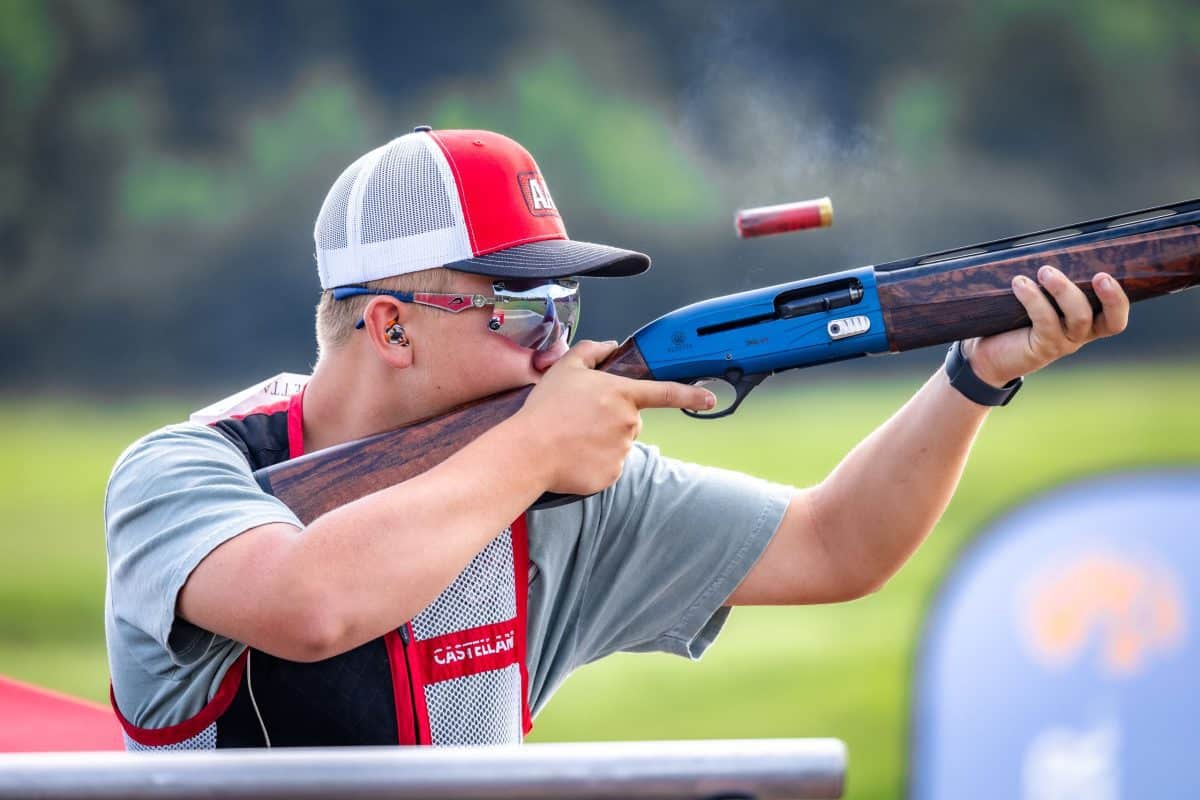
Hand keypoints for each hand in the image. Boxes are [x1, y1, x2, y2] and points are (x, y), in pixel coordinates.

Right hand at [512, 340, 715, 494]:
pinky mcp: (612, 474)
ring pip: (618, 444)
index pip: (664, 393)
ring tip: (572, 438)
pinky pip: (609, 466)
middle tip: (581, 420)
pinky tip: (574, 456)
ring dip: (601, 441)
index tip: (710, 399)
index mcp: (622, 394)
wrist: (529, 451)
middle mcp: (628, 422)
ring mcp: (623, 450)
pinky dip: (594, 463)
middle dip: (611, 420)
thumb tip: (610, 345)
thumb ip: (592, 352)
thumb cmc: (545, 409)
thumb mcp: (565, 369)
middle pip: (630, 421)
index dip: (690, 395)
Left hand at [963, 266, 1129, 386]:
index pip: (1116, 317)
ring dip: (1064, 290)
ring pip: (1079, 318)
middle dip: (1109, 296)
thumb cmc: (1014, 318)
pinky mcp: (1042, 348)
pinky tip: (1019, 284)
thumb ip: (1050, 281)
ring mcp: (1063, 343)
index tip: (1107, 274)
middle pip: (1109, 321)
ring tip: (1044, 271)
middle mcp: (1081, 334)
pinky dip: (1034, 299)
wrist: (986, 353)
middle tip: (1097, 274)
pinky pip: (1046, 321)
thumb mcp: (1038, 297)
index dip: (1118, 299)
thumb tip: (1052, 245)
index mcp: (1088, 321)